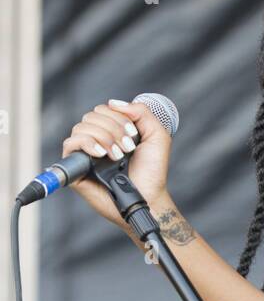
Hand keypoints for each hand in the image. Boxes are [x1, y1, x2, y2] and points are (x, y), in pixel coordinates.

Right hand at [60, 97, 172, 230]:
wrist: (149, 197)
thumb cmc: (152, 172)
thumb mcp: (156, 135)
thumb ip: (141, 112)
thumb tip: (113, 103)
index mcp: (112, 131)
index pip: (104, 109)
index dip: (118, 117)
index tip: (134, 135)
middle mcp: (96, 140)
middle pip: (92, 115)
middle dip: (113, 129)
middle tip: (128, 148)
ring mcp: (85, 153)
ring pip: (81, 127)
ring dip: (103, 137)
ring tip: (118, 156)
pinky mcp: (77, 168)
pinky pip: (70, 144)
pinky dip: (86, 143)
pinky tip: (101, 154)